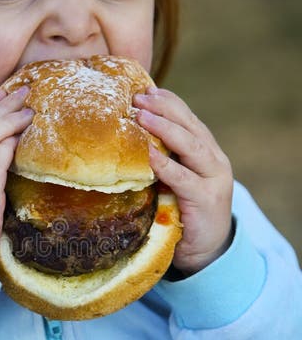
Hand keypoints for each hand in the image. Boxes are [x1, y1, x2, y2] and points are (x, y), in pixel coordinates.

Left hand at [134, 86, 232, 274]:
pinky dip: (166, 165)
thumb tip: (125, 140)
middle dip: (163, 108)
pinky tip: (149, 155)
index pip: (187, 118)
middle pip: (189, 126)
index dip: (167, 102)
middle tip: (138, 97)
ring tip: (141, 116)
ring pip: (191, 145)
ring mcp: (214, 178)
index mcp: (205, 150)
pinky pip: (184, 178)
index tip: (143, 88)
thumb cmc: (182, 212)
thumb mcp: (173, 180)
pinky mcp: (206, 199)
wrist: (206, 251)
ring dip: (165, 128)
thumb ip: (161, 160)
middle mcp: (214, 159)